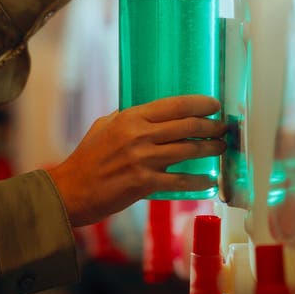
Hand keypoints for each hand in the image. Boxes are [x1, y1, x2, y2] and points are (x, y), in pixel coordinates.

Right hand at [47, 96, 224, 226]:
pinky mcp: (144, 183)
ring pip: (188, 150)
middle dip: (211, 126)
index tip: (214, 105)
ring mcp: (143, 159)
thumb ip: (129, 118)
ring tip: (221, 148)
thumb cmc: (87, 157)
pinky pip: (180, 181)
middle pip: (187, 126)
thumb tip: (152, 114)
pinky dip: (198, 181)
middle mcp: (139, 135)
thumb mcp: (104, 126)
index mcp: (131, 117)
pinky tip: (210, 181)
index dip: (199, 103)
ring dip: (210, 149)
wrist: (71, 190)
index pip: (174, 105)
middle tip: (223, 127)